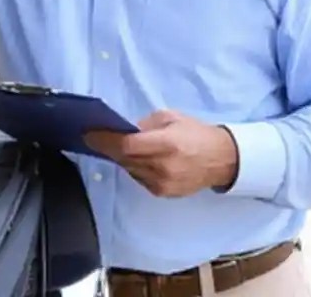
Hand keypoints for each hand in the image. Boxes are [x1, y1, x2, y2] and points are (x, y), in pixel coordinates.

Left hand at [83, 109, 238, 197]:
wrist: (221, 160)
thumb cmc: (196, 134)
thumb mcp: (171, 118)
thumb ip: (145, 124)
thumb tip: (123, 130)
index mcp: (166, 144)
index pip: (127, 146)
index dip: (105, 140)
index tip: (88, 134)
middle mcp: (163, 167)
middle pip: (124, 159)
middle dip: (108, 148)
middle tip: (96, 137)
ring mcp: (163, 184)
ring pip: (129, 170)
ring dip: (120, 158)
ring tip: (114, 146)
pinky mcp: (163, 193)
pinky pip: (139, 179)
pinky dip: (134, 168)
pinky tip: (136, 159)